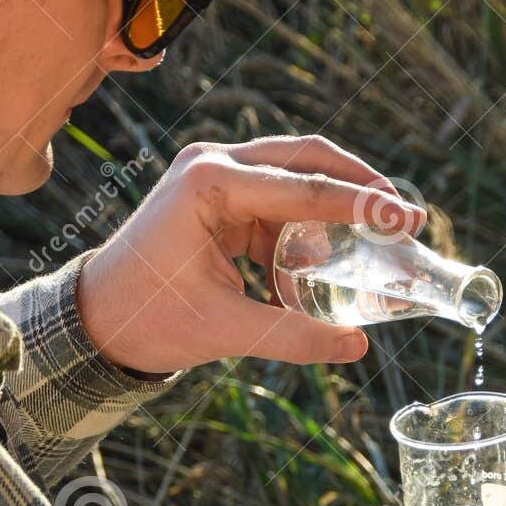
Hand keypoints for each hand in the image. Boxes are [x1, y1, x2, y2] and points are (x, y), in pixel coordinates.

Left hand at [74, 135, 424, 374]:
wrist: (96, 319)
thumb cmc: (147, 319)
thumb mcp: (223, 332)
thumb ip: (292, 335)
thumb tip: (356, 346)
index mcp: (208, 184)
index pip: (303, 189)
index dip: (363, 206)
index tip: (409, 220)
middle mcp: (212, 163)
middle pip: (307, 159)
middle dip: (359, 188)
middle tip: (405, 218)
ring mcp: (214, 174)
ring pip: (296, 177)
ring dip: (333, 211)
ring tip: (375, 244)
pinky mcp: (218, 195)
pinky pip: (277, 203)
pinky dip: (305, 231)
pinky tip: (325, 266)